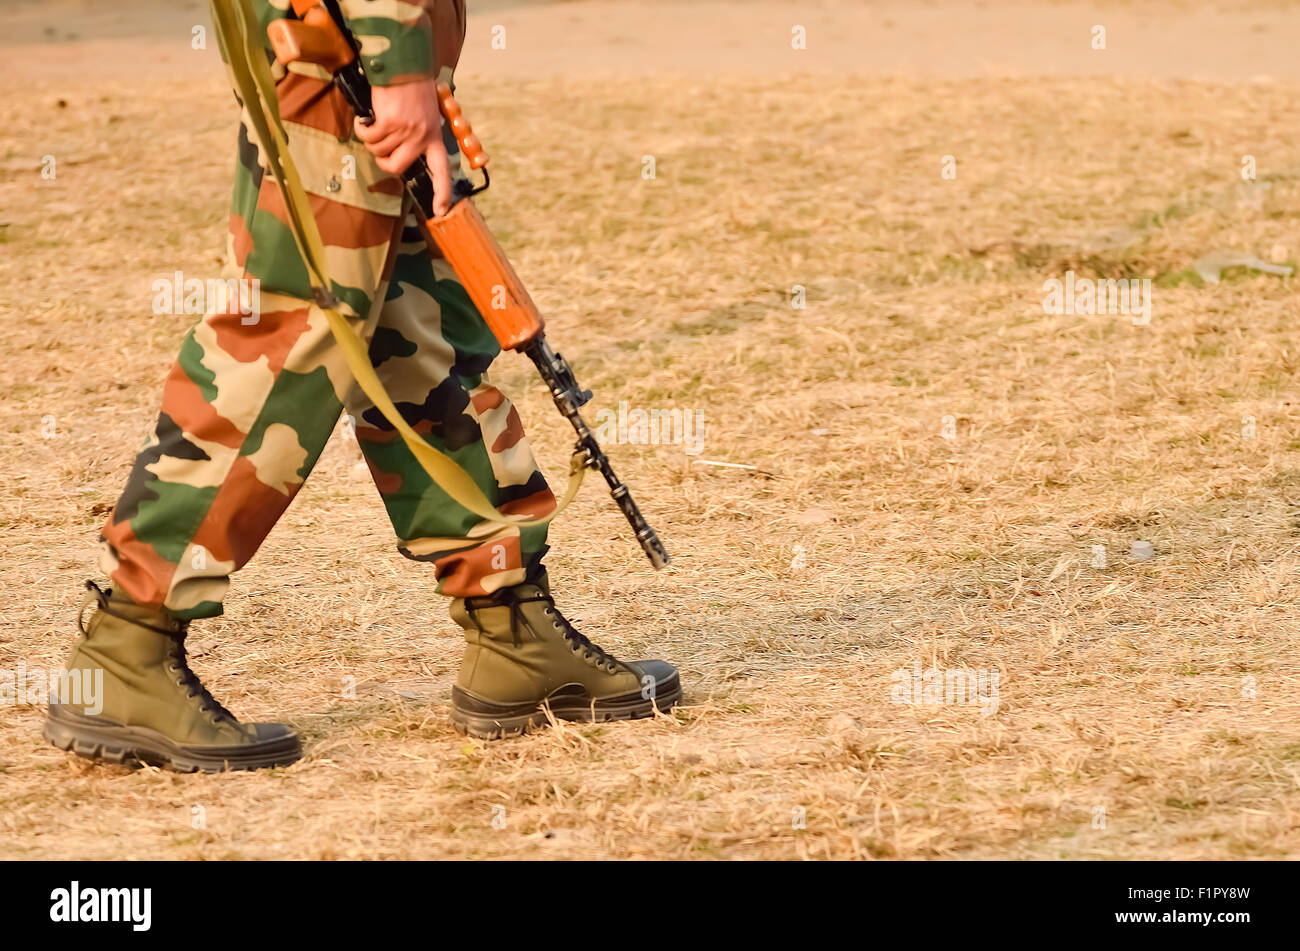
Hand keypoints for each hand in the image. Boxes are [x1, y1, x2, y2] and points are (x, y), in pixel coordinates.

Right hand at [354, 77, 452, 216]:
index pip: (442, 171)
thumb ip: (419, 134)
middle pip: (397, 167)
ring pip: (378, 149)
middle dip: (383, 162)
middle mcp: (422, 137)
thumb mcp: (425, 113)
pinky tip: (365, 117)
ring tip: (374, 122)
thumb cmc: (413, 88)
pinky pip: (368, 135)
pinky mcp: (389, 122)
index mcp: (434, 137)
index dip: (441, 193)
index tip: (440, 211)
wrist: (404, 64)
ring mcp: (406, 130)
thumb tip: (403, 152)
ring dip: (370, 138)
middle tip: (379, 150)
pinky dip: (362, 127)